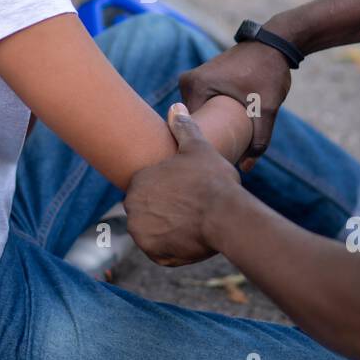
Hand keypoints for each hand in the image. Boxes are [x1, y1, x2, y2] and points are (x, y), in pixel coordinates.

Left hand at [125, 103, 243, 266]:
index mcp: (138, 180)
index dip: (166, 190)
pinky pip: (160, 251)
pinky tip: (191, 238)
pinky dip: (172, 248)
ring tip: (192, 223)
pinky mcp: (153, 253)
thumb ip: (183, 127)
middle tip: (190, 208)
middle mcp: (133, 207)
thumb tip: (175, 106)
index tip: (184, 192)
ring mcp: (141, 232)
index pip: (146, 188)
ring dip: (167, 229)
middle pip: (147, 210)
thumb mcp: (198, 147)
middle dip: (164, 210)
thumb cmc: (212, 179)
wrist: (226, 216)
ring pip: (153, 231)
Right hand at [180, 40, 291, 172]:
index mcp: (195, 86)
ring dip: (209, 128)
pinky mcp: (202, 78)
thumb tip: (246, 169)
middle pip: (193, 121)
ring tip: (224, 145)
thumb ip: (259, 139)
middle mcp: (188, 81)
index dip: (201, 145)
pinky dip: (212, 116)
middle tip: (223, 155)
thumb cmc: (269, 71)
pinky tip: (224, 131)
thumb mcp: (266, 108)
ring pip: (198, 114)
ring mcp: (193, 79)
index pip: (190, 126)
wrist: (275, 43)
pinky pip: (202, 105)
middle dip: (206, 138)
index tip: (215, 159)